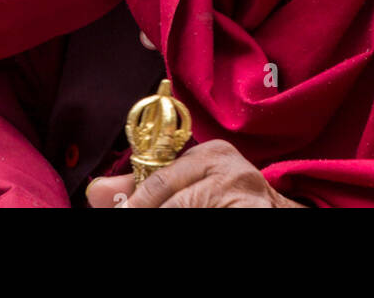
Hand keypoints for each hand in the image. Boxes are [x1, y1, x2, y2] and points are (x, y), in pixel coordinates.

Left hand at [85, 139, 305, 208]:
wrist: (278, 214)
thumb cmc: (226, 197)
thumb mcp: (190, 183)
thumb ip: (144, 185)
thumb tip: (95, 192)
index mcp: (210, 152)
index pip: (158, 180)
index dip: (135, 204)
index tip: (122, 213)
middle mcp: (230, 168)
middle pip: (174, 203)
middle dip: (147, 213)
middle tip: (134, 219)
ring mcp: (246, 196)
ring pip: (189, 211)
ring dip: (173, 218)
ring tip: (161, 217)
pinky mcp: (254, 214)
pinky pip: (212, 217)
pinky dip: (196, 220)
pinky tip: (198, 217)